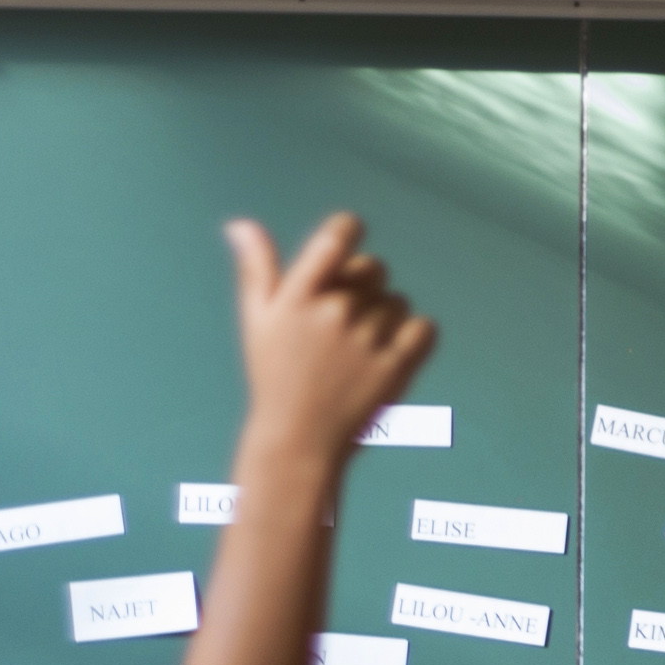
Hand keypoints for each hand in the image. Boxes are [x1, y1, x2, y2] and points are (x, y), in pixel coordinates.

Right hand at [232, 213, 435, 463]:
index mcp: (298, 295)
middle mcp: (334, 311)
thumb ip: (256, 268)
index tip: (347, 241)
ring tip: (358, 350)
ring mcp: (368, 338)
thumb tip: (241, 224)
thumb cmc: (275, 376)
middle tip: (342, 324)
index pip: (338, 236)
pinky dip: (413, 338)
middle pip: (374, 267)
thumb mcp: (256, 321)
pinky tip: (389, 355)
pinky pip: (424, 328)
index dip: (349, 230)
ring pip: (398, 300)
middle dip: (364, 287)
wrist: (299, 441)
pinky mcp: (396, 365)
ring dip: (386, 318)